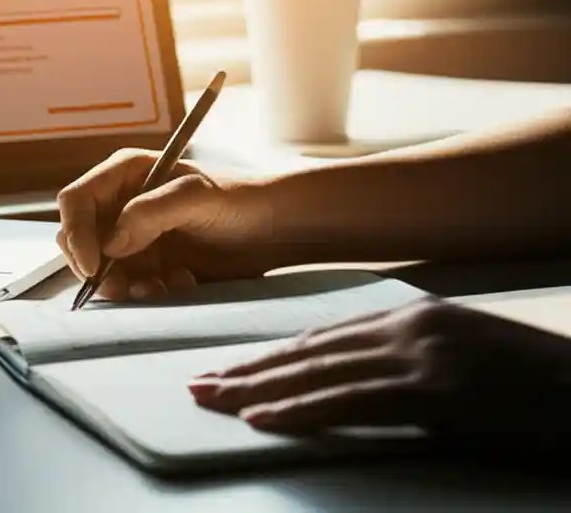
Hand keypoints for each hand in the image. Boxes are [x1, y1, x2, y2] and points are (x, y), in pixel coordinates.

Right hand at [56, 148, 272, 300]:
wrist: (276, 229)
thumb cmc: (241, 199)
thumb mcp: (198, 197)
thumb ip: (151, 212)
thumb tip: (110, 242)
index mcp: (125, 174)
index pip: (76, 201)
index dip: (76, 233)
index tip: (94, 266)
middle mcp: (121, 203)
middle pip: (78, 238)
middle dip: (95, 267)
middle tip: (124, 288)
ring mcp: (132, 235)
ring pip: (100, 268)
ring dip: (124, 285)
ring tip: (163, 287)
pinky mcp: (147, 263)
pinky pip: (127, 284)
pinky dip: (146, 292)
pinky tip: (180, 284)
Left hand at [188, 299, 570, 438]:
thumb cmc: (537, 386)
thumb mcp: (464, 363)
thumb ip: (408, 364)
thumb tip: (357, 383)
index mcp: (414, 317)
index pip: (324, 337)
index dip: (273, 356)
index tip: (232, 370)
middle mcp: (409, 327)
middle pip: (309, 350)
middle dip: (249, 370)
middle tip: (198, 386)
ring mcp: (421, 356)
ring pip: (317, 373)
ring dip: (256, 390)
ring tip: (211, 401)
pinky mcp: (433, 392)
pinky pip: (349, 402)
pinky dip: (299, 410)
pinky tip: (260, 417)